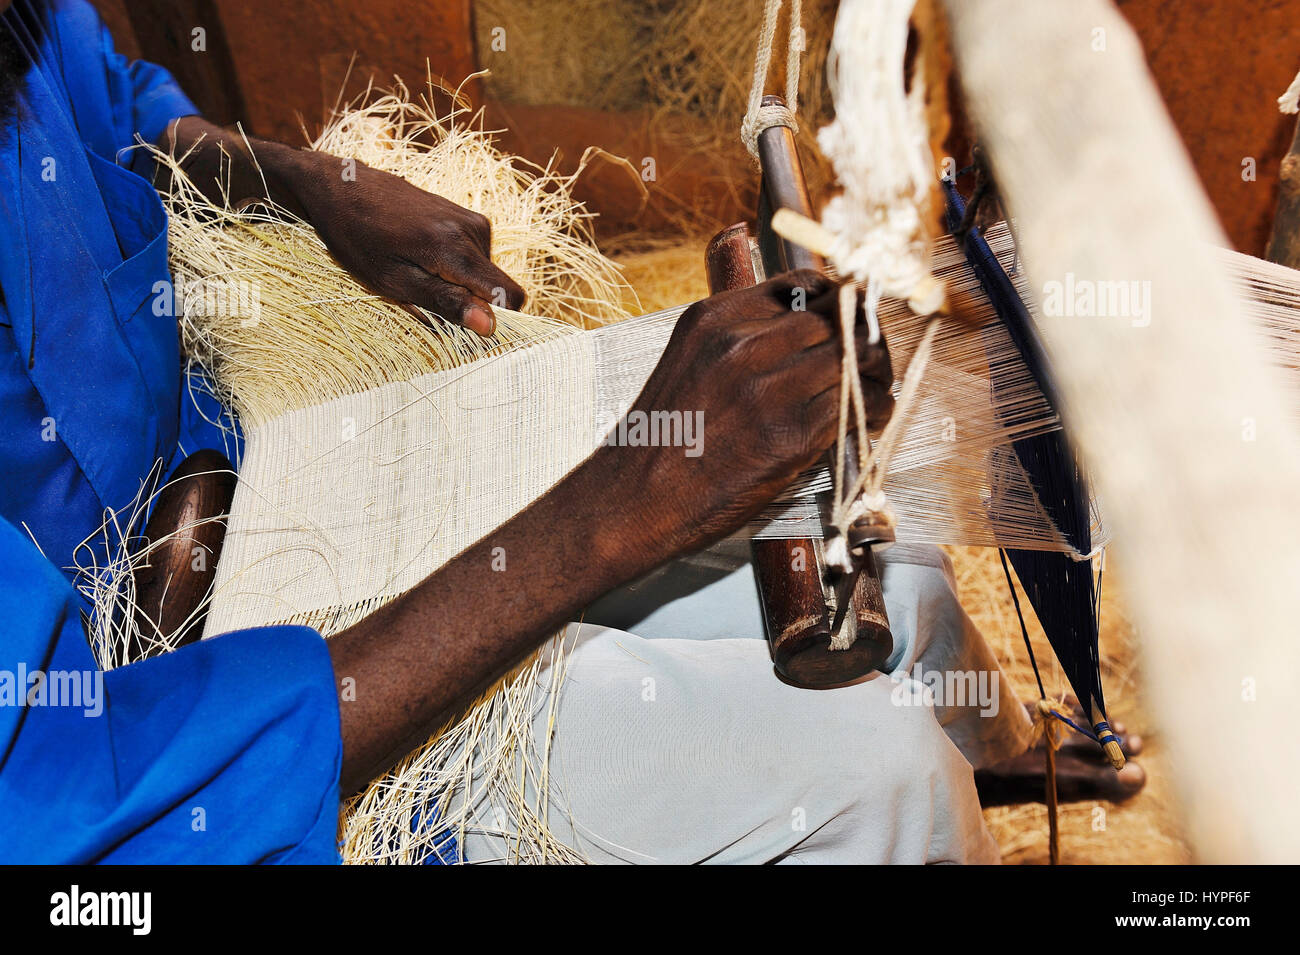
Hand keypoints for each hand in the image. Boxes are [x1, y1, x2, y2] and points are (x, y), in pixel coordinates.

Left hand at [290, 155, 524, 335]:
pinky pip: (477, 257)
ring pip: (486, 274)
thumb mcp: (394, 281)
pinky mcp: (466, 215)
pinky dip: (455, 268)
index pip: (509, 296)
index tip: (461, 323)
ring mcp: (471, 219)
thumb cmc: (357, 238)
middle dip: (469, 301)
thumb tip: (488, 326)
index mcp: (456, 248)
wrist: (340, 188)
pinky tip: (421, 256)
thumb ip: (445, 302)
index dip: (494, 319)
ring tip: (417, 271)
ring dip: (459, 283)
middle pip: (497, 287)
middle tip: (424, 294)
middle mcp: (473, 230)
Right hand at [595, 269, 893, 560]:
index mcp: (714, 320)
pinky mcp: (789, 438)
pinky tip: (871, 415)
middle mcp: (741, 347)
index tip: (849, 316)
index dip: (836, 301)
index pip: (801, 285)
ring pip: (854, 358)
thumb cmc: (661, 439)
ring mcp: (767, 391)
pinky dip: (874, 408)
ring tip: (877, 386)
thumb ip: (738, 337)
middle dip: (864, 335)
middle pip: (835, 318)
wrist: (633, 501)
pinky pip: (855, 407)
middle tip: (874, 356)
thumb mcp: (688, 361)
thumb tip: (804, 327)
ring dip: (877, 371)